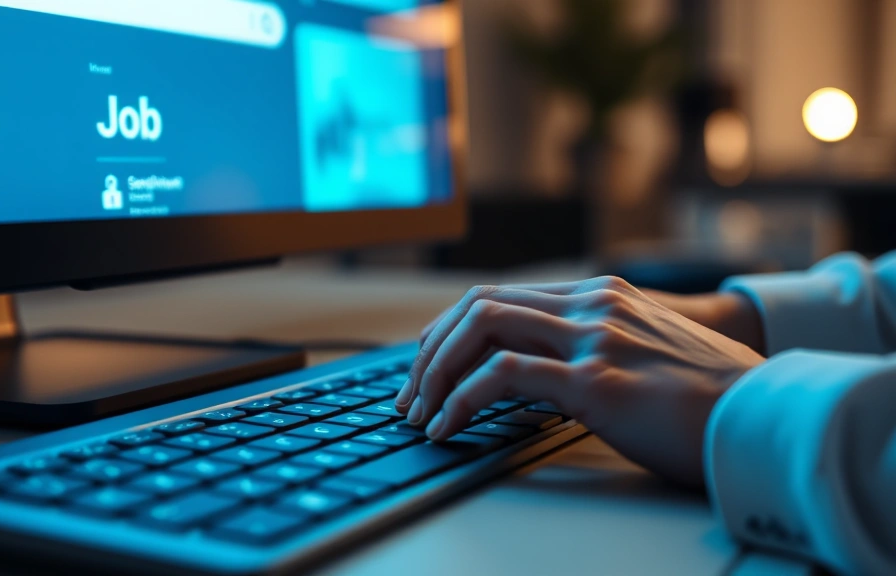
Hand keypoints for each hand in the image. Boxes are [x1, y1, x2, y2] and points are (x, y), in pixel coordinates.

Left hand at [396, 277, 764, 485]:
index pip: (499, 296)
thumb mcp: (644, 353)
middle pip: (477, 305)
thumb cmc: (708, 397)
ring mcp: (592, 336)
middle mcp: (590, 304)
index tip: (428, 366)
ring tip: (418, 413)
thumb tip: (541, 375)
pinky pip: (503, 375)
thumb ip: (595, 347)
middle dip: (429, 351)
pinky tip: (448, 425)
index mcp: (599, 295)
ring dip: (434, 371)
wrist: (766, 414)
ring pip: (480, 328)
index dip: (450, 330)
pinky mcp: (597, 378)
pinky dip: (461, 398)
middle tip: (409, 396)